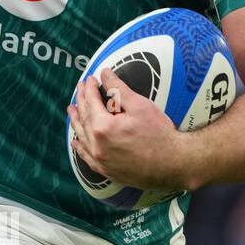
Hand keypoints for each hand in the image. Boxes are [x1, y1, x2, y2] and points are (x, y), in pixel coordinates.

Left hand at [67, 68, 190, 192]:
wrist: (172, 164)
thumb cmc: (159, 134)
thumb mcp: (140, 105)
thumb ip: (118, 88)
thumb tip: (104, 73)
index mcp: (103, 127)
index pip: (91, 102)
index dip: (90, 89)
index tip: (90, 79)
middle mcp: (97, 145)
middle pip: (84, 118)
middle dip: (81, 101)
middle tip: (80, 89)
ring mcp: (100, 160)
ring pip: (82, 137)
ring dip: (76, 122)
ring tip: (72, 110)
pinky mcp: (106, 171)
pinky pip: (86, 158)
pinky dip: (80, 148)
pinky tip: (75, 142)